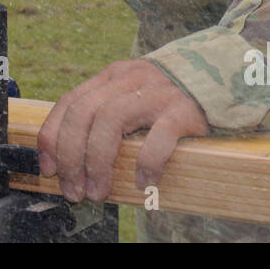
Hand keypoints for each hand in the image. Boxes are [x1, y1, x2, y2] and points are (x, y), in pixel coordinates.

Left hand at [36, 59, 207, 202]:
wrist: (220, 77)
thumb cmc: (167, 98)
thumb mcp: (130, 96)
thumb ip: (104, 115)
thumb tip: (70, 158)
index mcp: (111, 77)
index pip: (70, 102)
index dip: (53, 136)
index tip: (49, 168)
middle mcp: (129, 80)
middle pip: (84, 112)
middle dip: (71, 155)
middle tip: (74, 190)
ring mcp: (157, 92)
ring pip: (112, 120)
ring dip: (98, 160)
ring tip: (99, 191)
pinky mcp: (184, 109)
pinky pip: (161, 134)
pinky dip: (147, 160)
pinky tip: (144, 182)